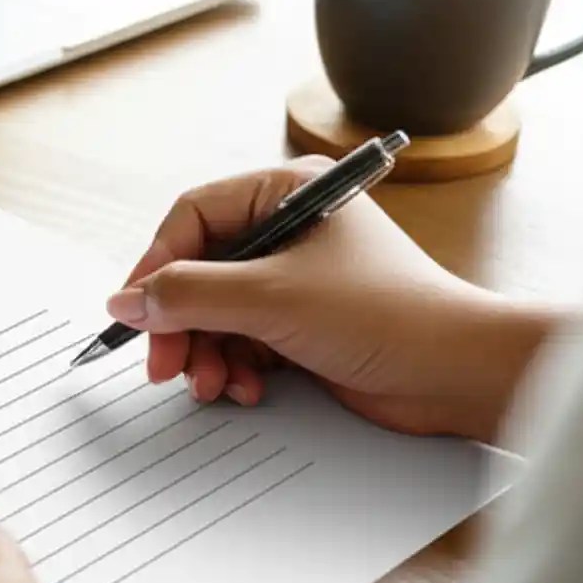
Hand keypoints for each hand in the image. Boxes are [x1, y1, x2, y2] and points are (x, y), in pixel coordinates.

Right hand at [109, 156, 561, 441]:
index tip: (134, 312)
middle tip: (165, 365)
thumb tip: (127, 300)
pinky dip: (234, 367)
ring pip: (215, 312)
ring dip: (205, 353)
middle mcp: (288, 229)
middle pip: (198, 271)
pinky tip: (245, 388)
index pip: (192, 218)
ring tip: (212, 384)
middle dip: (180, 323)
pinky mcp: (301, 323)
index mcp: (286, 193)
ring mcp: (294, 278)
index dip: (156, 266)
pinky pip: (241, 340)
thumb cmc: (386, 314)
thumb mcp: (271, 298)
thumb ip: (189, 295)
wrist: (455, 373)